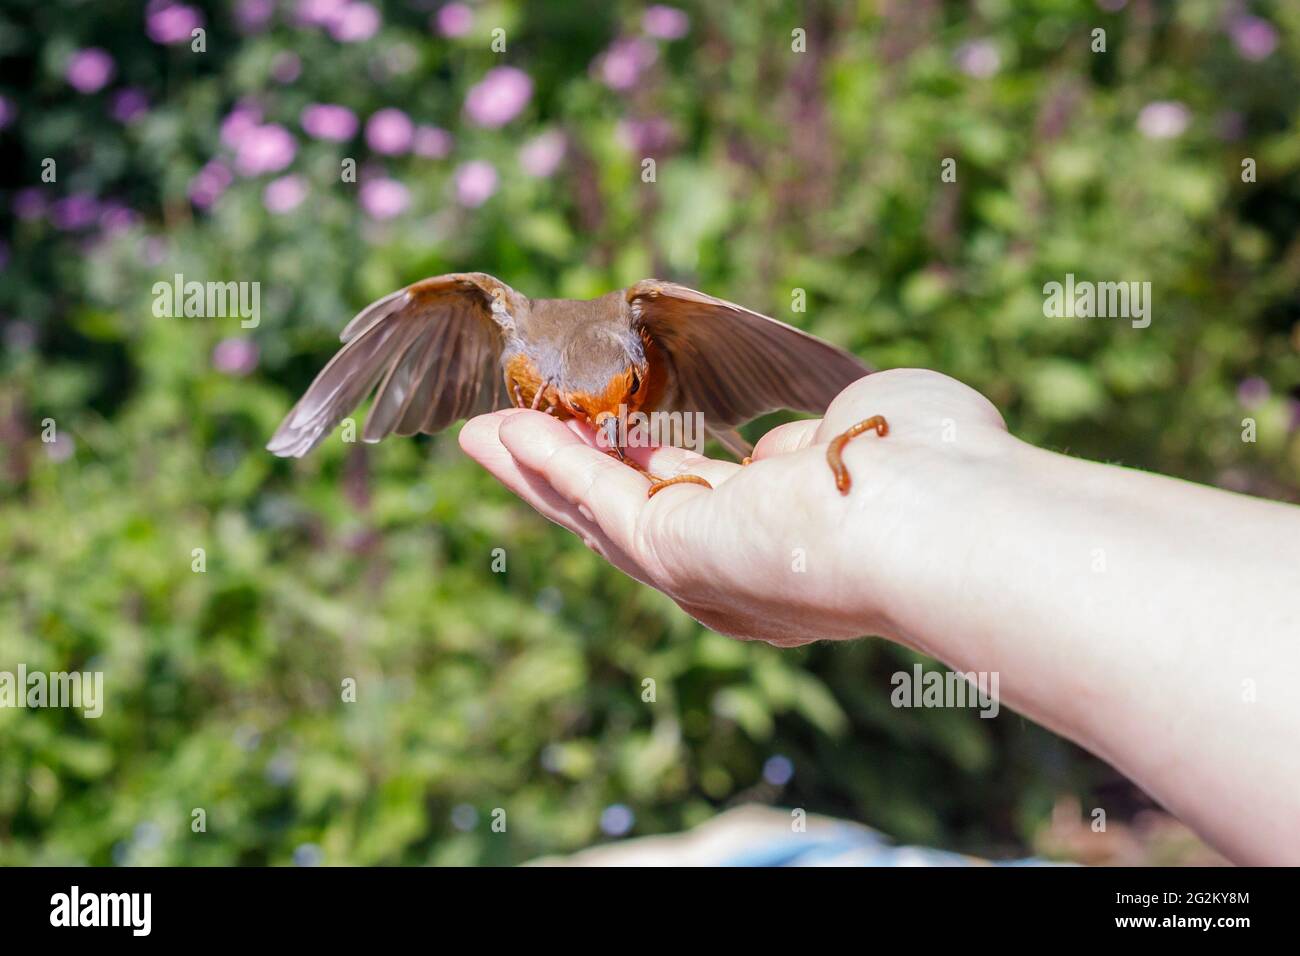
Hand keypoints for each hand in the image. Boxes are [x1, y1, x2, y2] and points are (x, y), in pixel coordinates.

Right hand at [459, 369, 1008, 645]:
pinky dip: (551, 464)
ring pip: (598, 514)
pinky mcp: (676, 556)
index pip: (703, 496)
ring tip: (482, 434)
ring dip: (538, 469)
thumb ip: (816, 438)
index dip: (649, 461)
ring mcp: (705, 569)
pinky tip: (509, 431)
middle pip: (630, 514)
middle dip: (568, 473)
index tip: (618, 427)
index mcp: (786, 538)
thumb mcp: (866, 428)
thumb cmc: (937, 465)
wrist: (947, 517)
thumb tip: (784, 449)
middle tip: (513, 436)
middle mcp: (737, 568)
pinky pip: (598, 500)